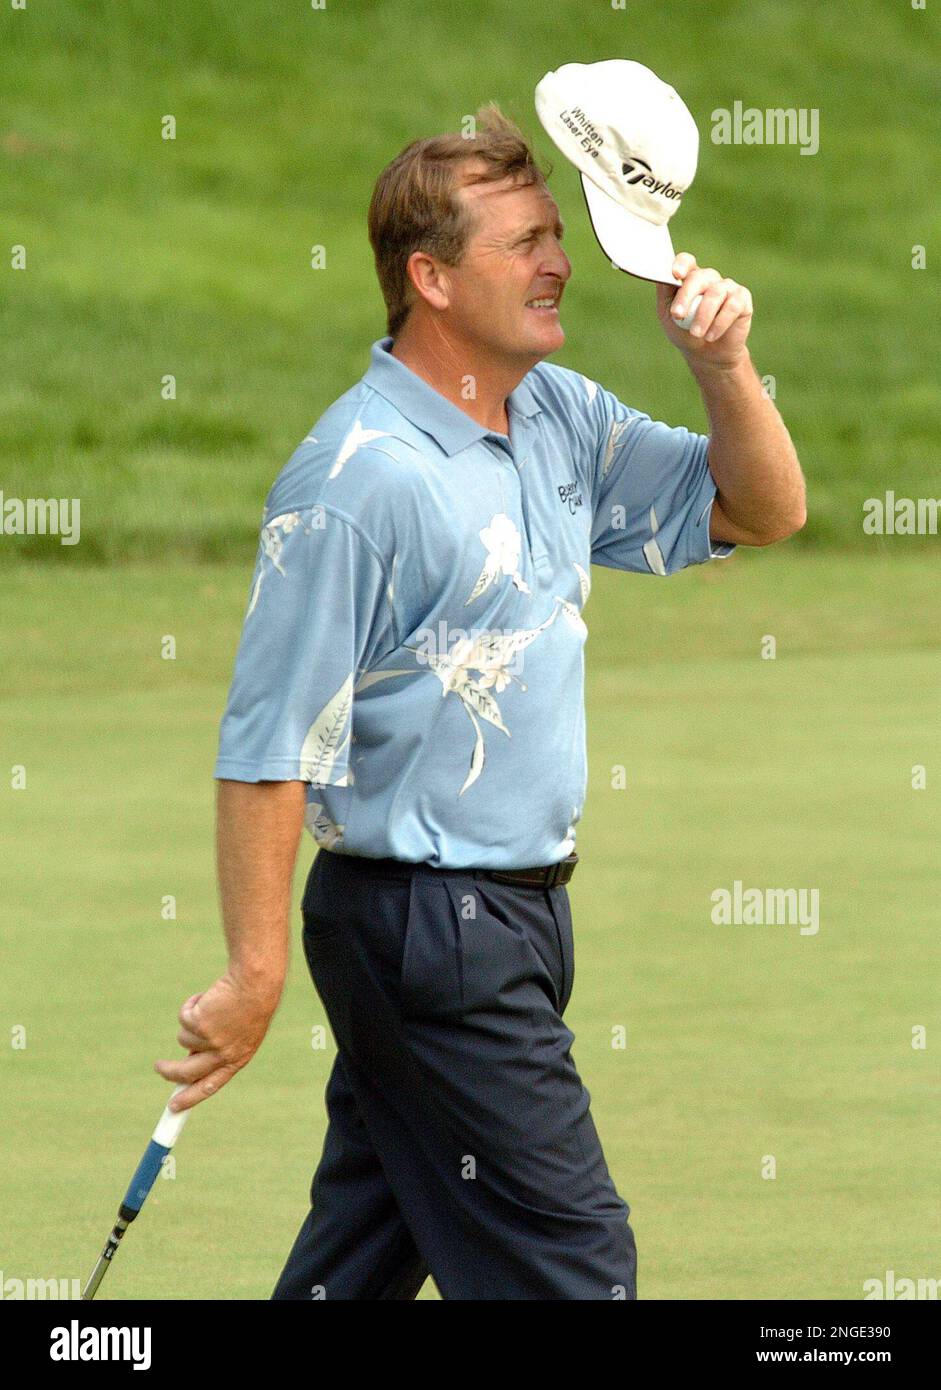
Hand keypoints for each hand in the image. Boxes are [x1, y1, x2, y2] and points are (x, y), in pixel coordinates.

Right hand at [154, 970, 280, 1111]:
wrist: (255, 981)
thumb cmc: (250, 1003)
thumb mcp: (238, 1033)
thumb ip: (217, 1048)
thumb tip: (189, 1057)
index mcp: (237, 1059)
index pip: (210, 1086)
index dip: (190, 1098)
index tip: (173, 1108)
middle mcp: (224, 1054)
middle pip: (186, 1073)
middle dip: (169, 1072)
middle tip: (158, 1066)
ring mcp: (211, 1040)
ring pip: (183, 1038)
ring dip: (191, 1022)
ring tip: (210, 1005)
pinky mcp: (200, 1024)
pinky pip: (183, 1016)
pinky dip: (191, 1004)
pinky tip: (208, 995)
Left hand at [657, 253, 752, 367]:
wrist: (706, 356)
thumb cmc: (684, 332)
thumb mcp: (668, 315)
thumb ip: (666, 294)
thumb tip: (663, 277)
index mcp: (689, 278)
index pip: (687, 261)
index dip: (682, 264)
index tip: (675, 275)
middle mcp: (709, 279)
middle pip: (699, 277)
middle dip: (686, 296)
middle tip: (677, 315)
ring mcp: (727, 287)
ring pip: (715, 293)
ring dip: (703, 315)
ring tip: (696, 334)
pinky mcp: (742, 300)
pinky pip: (732, 305)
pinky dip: (720, 322)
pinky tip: (711, 336)